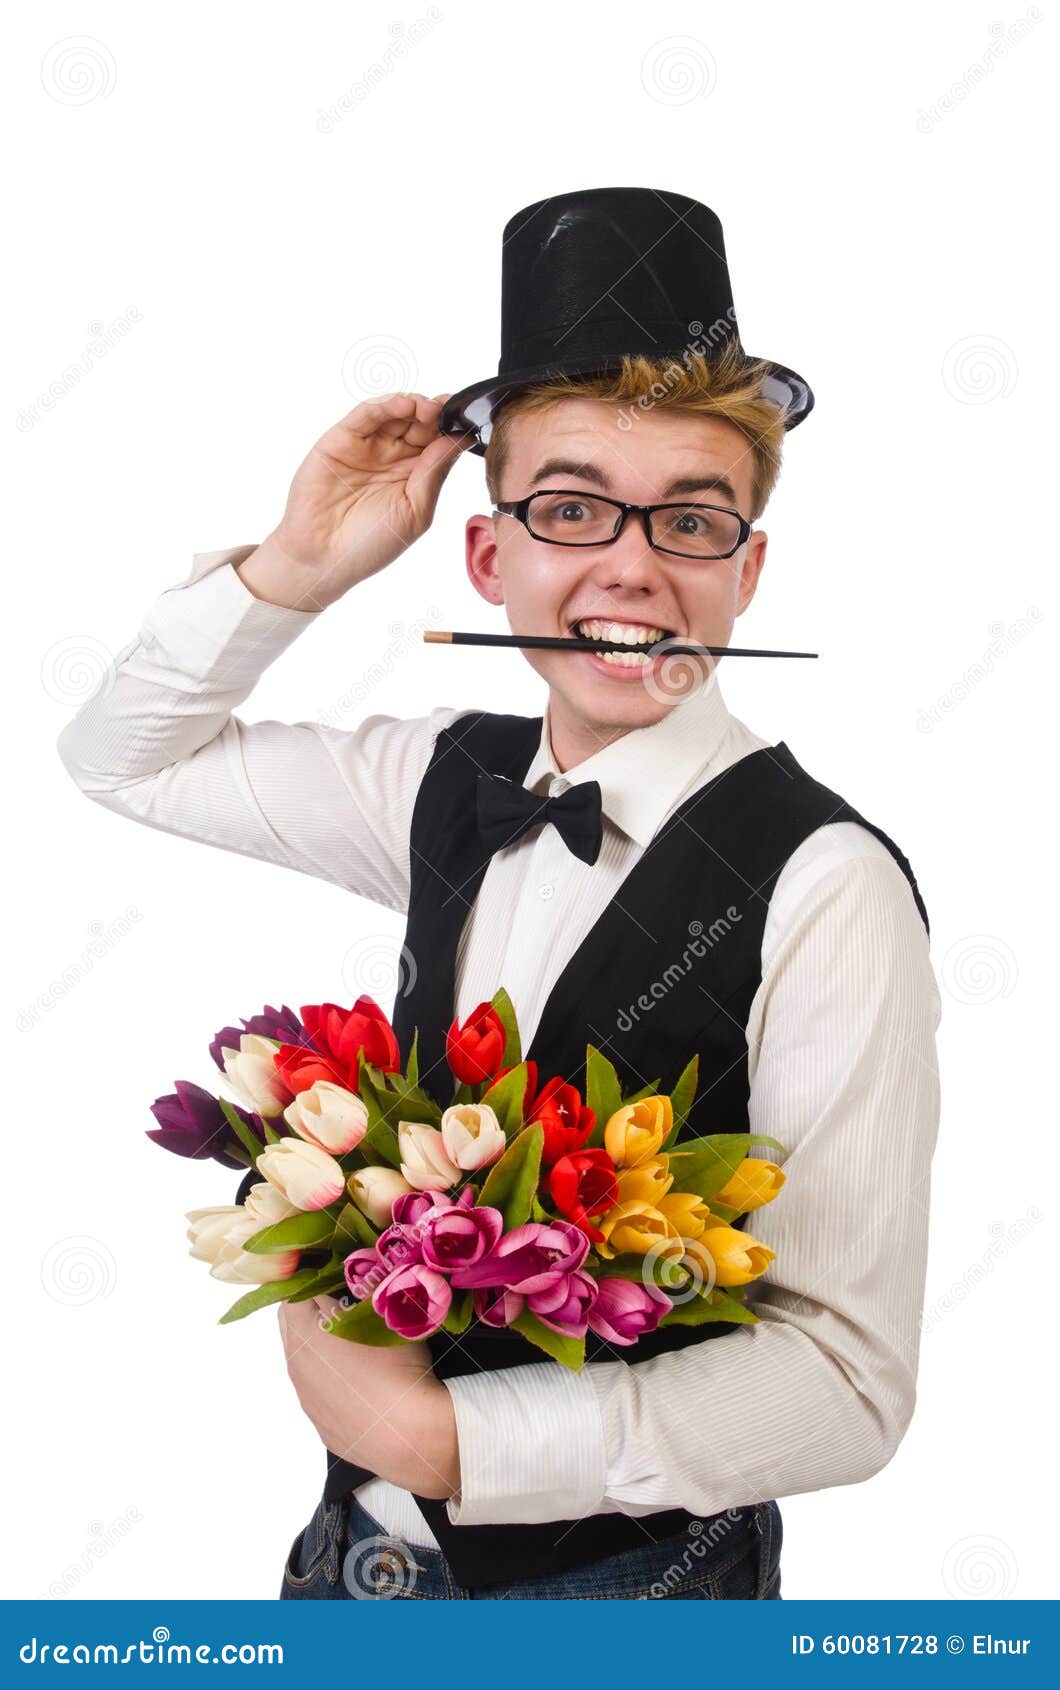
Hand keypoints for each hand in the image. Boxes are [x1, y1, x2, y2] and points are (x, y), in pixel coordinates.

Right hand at [238, 392, 474, 609]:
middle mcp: (391, 456)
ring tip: (431, 408)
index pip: (438, 442)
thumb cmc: (370, 544)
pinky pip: (366, 415)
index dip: (453, 429)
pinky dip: (386, 405)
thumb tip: (460, 441)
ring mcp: (367, 446)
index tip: (470, 419)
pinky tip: (405, 405)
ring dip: (415, 404)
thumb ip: (434, 474)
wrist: (323, 557)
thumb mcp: (415, 512)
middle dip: (437, 414)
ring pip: (395, 413)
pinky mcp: (341, 439)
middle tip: (451, 409)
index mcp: (413, 475)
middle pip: (419, 423)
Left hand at [277, 1294, 459, 1499]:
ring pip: (307, 1360)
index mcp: (303, 1332)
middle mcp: (296, 1365)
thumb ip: (367, 1281)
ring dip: (324, 1346)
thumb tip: (361, 1263)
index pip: (293, 1290)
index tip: (335, 1274)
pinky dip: (335, 1381)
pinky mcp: (322, 1424)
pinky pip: (321, 1392)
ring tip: (359, 1343)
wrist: (408, 1436)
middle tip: (346, 1301)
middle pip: (292, 1324)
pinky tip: (364, 1382)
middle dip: (313, 1308)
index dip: (315, 1278)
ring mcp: (307, 1398)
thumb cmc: (397, 1368)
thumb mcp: (386, 1311)